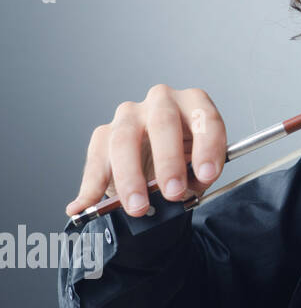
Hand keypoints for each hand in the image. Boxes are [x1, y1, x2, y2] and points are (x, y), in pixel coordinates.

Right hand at [65, 85, 227, 218]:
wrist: (162, 163)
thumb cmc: (187, 158)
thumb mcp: (200, 166)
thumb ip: (197, 176)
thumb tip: (186, 190)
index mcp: (194, 103)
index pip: (205, 118)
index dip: (208, 147)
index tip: (207, 175)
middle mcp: (161, 101)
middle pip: (162, 123)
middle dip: (169, 162)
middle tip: (173, 192)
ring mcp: (129, 115)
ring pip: (124, 140)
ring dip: (131, 178)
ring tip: (139, 206)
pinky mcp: (103, 134)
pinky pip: (95, 160)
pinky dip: (91, 187)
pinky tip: (85, 204)